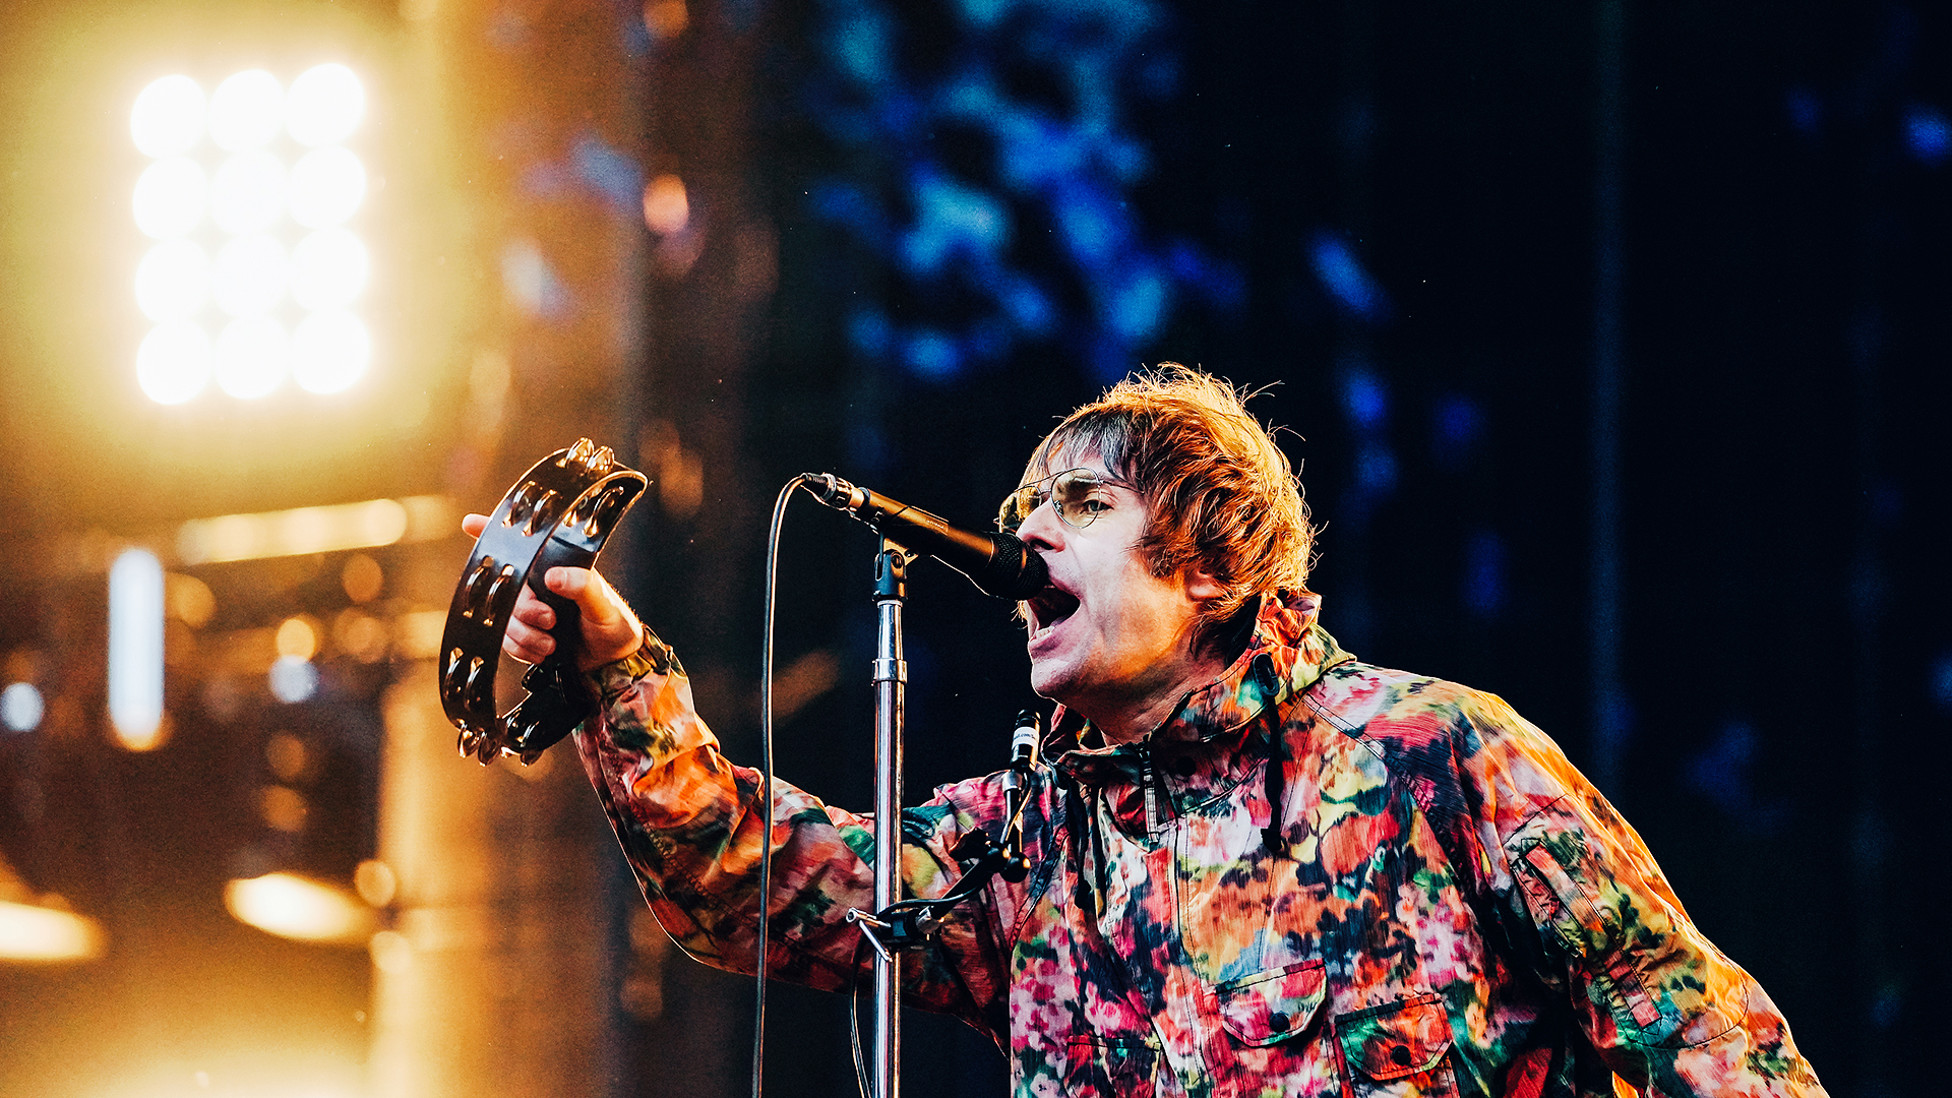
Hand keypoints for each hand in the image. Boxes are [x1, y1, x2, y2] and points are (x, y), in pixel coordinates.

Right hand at [462, 513, 645, 670]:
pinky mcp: (525, 634)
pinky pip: (506, 640)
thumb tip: (553, 576)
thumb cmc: (614, 625)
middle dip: (525, 611)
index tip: (471, 523)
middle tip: (550, 621)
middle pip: (508, 591)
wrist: (612, 664)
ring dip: (525, 635)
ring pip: (504, 619)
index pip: (526, 547)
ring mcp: (530, 610)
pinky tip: (543, 652)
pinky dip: (522, 649)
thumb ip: (582, 587)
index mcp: (558, 569)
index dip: (494, 534)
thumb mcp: (603, 604)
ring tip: (551, 643)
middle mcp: (540, 587)